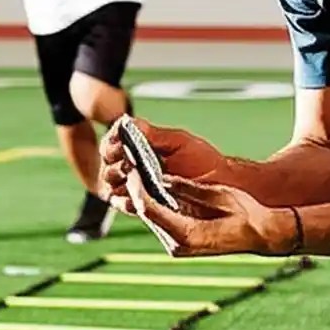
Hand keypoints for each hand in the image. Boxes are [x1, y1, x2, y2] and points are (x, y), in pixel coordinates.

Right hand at [100, 118, 227, 204]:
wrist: (222, 187)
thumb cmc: (204, 162)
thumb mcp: (180, 142)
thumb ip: (154, 134)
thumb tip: (129, 123)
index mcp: (140, 147)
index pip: (113, 142)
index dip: (111, 142)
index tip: (118, 143)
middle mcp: (135, 167)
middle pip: (107, 164)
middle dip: (113, 161)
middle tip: (126, 161)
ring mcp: (138, 188)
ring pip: (111, 185)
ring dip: (117, 180)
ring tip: (130, 176)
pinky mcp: (144, 206)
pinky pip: (125, 205)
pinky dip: (125, 200)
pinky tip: (135, 196)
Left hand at [116, 173, 292, 256]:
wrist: (261, 235)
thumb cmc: (247, 214)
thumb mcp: (219, 194)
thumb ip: (188, 188)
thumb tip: (162, 178)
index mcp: (187, 234)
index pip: (149, 209)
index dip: (137, 186)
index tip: (132, 167)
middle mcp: (178, 245)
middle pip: (145, 213)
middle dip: (136, 188)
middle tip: (130, 164)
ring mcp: (177, 246)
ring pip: (150, 217)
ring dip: (142, 195)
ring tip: (136, 171)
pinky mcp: (178, 243)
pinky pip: (159, 220)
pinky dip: (153, 203)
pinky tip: (149, 185)